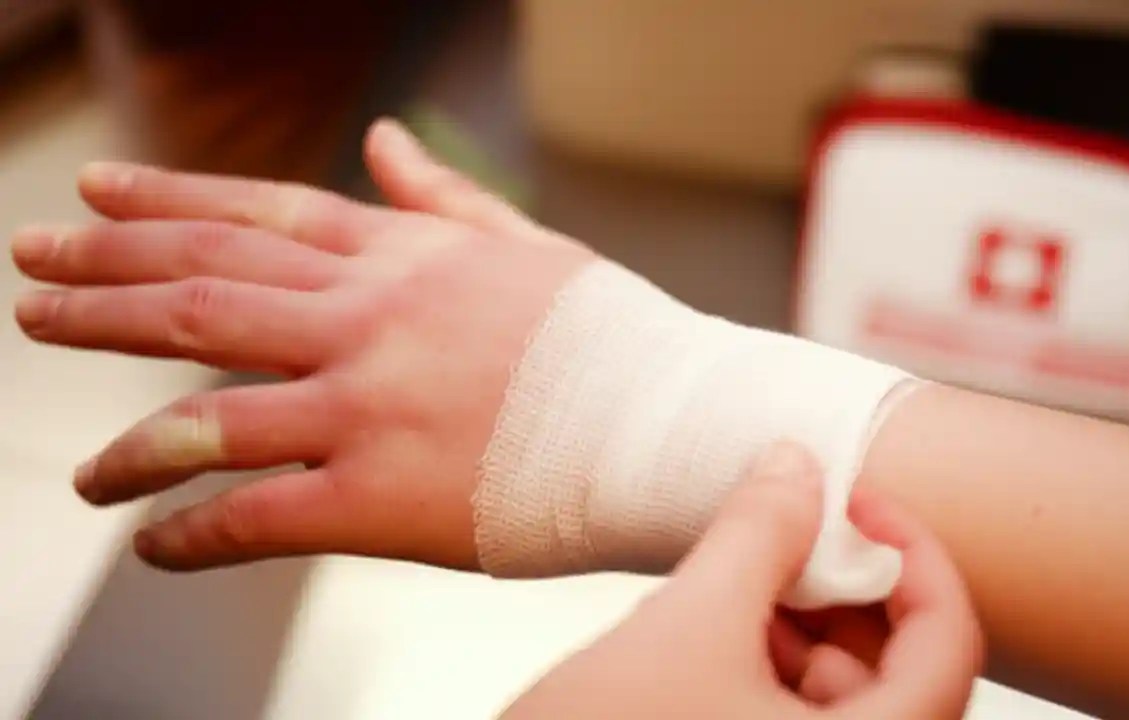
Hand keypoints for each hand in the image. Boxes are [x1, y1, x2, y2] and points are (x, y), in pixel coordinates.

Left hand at [10, 119, 592, 569]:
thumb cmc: (612, 339)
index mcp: (401, 260)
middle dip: (99, 284)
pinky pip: (254, 515)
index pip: (254, 216)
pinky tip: (155, 547)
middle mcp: (367, 322)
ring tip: (80, 473)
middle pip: (199, 293)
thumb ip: (443, 199)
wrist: (673, 424)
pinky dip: (192, 534)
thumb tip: (383, 140)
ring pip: (202, 413)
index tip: (90, 199)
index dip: (162, 204)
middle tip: (28, 277)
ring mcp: (366, 408)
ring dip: (125, 446)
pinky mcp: (379, 498)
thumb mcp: (527, 248)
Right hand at [502, 443, 983, 719]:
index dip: (913, 555)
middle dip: (843, 591)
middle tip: (787, 538)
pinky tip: (715, 641)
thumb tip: (797, 462)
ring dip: (803, 630)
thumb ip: (757, 535)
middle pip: (902, 671)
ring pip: (847, 700)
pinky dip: (771, 671)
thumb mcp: (687, 624)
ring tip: (737, 589)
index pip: (949, 642)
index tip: (857, 504)